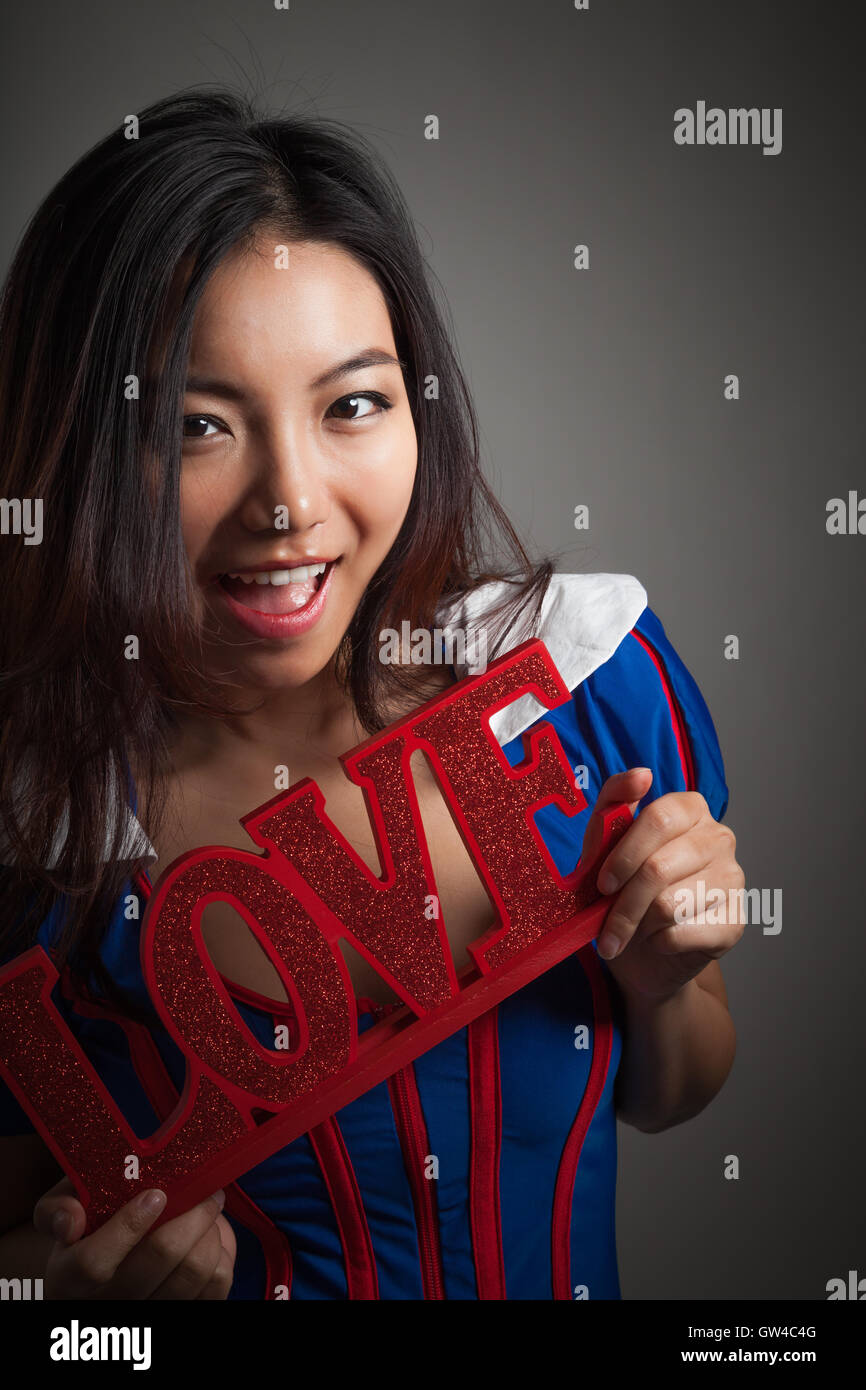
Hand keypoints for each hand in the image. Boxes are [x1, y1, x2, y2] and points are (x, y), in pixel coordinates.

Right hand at [33, 1177, 236, 1298]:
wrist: (106, 1273)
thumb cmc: (87, 1232)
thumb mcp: (61, 1213)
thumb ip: (58, 1208)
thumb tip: (72, 1219)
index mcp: (68, 1279)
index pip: (94, 1262)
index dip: (128, 1225)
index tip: (156, 1195)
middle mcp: (107, 1306)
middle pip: (159, 1260)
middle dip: (192, 1215)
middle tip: (206, 1191)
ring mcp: (147, 1315)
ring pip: (193, 1273)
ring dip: (210, 1232)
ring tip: (209, 1210)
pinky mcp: (182, 1317)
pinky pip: (216, 1288)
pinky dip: (222, 1255)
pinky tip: (212, 1238)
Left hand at [582, 768, 744, 1001]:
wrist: (645, 952)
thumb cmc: (623, 888)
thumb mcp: (604, 843)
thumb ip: (614, 803)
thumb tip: (641, 775)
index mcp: (690, 808)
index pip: (658, 818)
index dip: (623, 854)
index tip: (602, 883)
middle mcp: (720, 837)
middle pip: (658, 868)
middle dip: (621, 903)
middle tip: (601, 925)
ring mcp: (734, 879)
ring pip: (667, 905)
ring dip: (635, 925)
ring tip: (630, 930)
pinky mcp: (735, 922)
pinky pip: (680, 933)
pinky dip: (656, 943)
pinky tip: (658, 940)